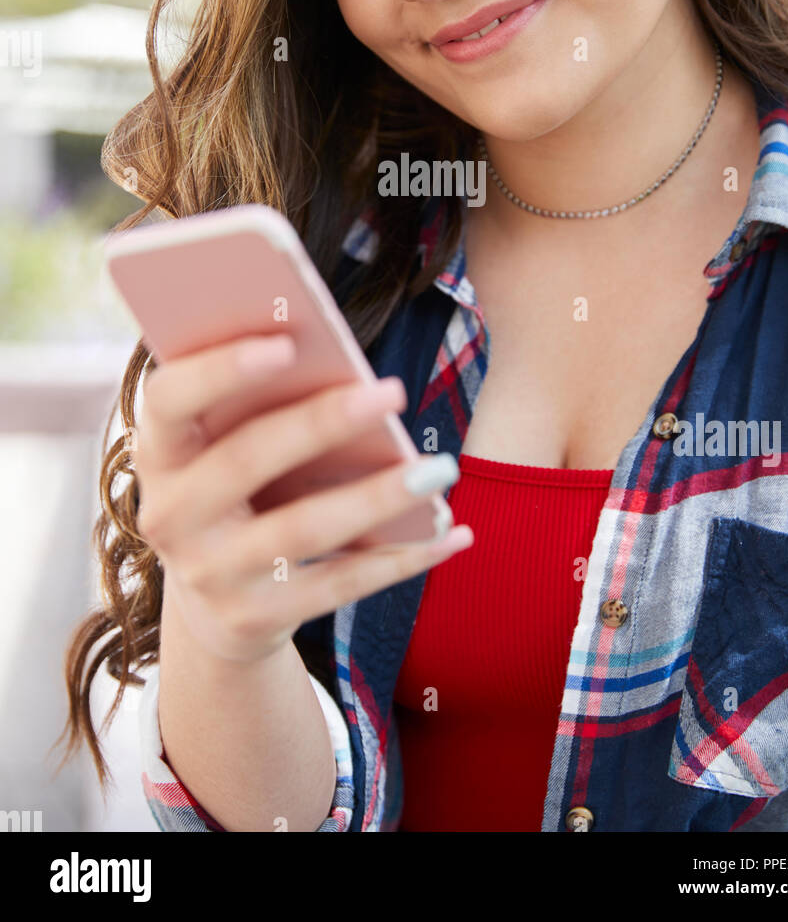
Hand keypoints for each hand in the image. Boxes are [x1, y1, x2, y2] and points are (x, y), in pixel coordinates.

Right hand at [136, 333, 470, 662]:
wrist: (216, 605)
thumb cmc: (237, 490)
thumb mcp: (223, 449)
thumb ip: (258, 405)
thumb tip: (344, 365)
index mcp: (160, 452)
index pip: (168, 400)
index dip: (220, 370)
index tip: (286, 343)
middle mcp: (172, 516)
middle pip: (247, 459)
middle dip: (322, 422)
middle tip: (392, 391)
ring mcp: (210, 574)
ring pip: (303, 529)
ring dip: (377, 496)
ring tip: (440, 467)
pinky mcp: (255, 619)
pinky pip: (340, 584)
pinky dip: (403, 558)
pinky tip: (452, 532)